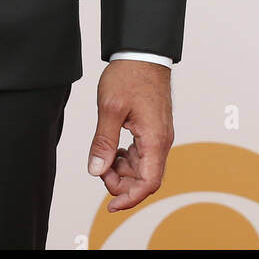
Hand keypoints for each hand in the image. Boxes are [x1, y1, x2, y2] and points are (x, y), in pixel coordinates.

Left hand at [88, 60, 173, 211]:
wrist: (143, 53)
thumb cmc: (130, 75)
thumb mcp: (110, 108)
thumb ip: (104, 142)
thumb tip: (96, 170)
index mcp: (155, 139)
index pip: (148, 183)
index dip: (129, 198)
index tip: (110, 205)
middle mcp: (161, 141)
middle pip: (146, 179)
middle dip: (122, 182)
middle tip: (100, 169)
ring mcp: (159, 135)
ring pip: (143, 167)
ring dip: (123, 170)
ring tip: (104, 156)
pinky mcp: (153, 129)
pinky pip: (142, 154)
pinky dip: (127, 158)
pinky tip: (113, 148)